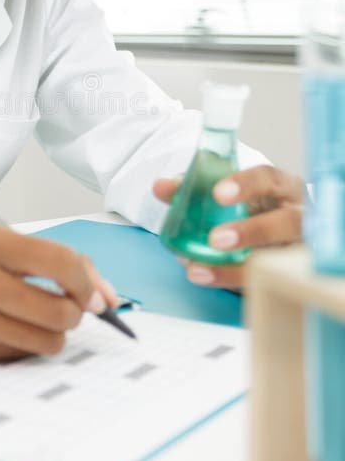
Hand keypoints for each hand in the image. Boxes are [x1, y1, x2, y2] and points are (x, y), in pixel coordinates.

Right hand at [0, 226, 116, 360]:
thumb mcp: (2, 242)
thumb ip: (57, 261)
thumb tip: (109, 299)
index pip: (60, 263)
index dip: (88, 282)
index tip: (94, 294)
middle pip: (59, 310)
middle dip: (76, 313)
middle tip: (69, 307)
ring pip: (47, 341)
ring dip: (56, 333)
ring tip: (40, 319)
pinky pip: (22, 355)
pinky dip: (28, 345)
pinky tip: (9, 327)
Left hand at [153, 165, 304, 288]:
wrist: (281, 233)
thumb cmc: (254, 206)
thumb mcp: (229, 192)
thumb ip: (194, 188)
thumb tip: (161, 186)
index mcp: (280, 187)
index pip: (268, 179)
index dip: (245, 184)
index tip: (217, 193)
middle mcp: (298, 216)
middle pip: (286, 222)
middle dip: (251, 231)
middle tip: (215, 239)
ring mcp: (300, 248)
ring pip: (280, 260)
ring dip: (238, 268)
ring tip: (198, 270)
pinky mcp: (290, 273)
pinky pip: (268, 282)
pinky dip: (235, 282)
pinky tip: (208, 279)